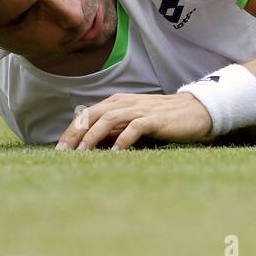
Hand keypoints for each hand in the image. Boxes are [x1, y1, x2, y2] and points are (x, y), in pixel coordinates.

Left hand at [56, 93, 213, 150]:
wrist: (195, 111)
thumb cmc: (162, 120)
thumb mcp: (133, 122)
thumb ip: (114, 130)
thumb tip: (92, 145)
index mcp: (118, 102)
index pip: (88, 114)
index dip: (72, 130)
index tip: (59, 149)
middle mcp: (126, 103)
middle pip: (94, 115)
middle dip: (76, 133)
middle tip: (63, 152)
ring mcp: (141, 109)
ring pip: (110, 119)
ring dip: (93, 136)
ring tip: (82, 153)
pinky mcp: (155, 119)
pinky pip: (135, 127)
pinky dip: (123, 140)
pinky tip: (115, 153)